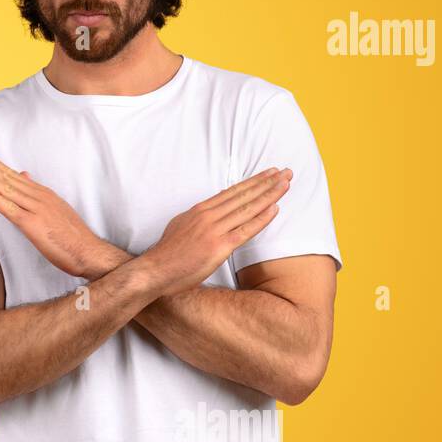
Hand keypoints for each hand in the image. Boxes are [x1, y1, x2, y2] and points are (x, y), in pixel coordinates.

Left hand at [0, 145, 115, 278]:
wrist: (89, 252)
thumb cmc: (73, 237)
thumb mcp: (57, 210)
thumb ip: (37, 195)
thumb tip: (23, 176)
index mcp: (43, 194)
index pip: (14, 175)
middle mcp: (38, 197)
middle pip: (7, 176)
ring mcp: (35, 208)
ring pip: (5, 187)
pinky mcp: (32, 224)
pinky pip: (8, 207)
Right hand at [145, 167, 291, 297]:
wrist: (156, 270)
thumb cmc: (168, 253)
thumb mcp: (181, 225)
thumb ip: (198, 218)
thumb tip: (210, 212)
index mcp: (200, 210)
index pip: (232, 191)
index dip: (252, 181)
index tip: (268, 173)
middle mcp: (208, 216)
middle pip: (243, 195)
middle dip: (266, 182)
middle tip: (285, 172)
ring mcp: (214, 230)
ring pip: (247, 208)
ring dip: (269, 194)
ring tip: (285, 183)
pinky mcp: (219, 247)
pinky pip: (246, 230)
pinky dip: (262, 218)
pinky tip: (275, 208)